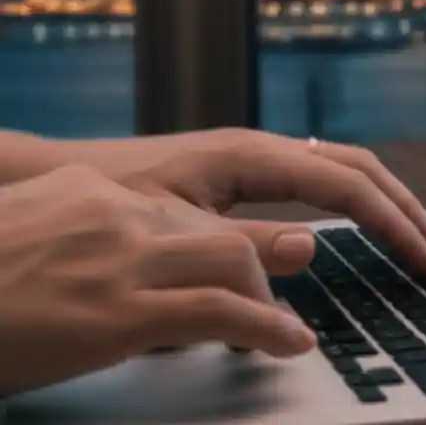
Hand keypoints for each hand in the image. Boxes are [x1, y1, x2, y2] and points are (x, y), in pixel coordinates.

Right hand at [0, 165, 316, 396]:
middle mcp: (112, 215)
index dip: (213, 247)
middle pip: (216, 232)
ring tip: (277, 330)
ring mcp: (120, 262)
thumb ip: (74, 235)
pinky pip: (221, 312)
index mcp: (86, 193)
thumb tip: (107, 262)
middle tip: (262, 305)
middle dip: (253, 271)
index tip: (234, 270)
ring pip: (233, 262)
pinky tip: (288, 343)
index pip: (178, 211)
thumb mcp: (22, 238)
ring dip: (265, 301)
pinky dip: (268, 329)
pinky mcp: (121, 314)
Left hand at [118, 137, 425, 274]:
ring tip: (419, 239)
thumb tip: (315, 246)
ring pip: (346, 169)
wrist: (63, 177)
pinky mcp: (249, 170)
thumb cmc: (108, 202)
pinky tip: (366, 223)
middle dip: (407, 209)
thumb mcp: (175, 230)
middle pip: (361, 168)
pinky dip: (358, 201)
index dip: (394, 223)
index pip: (348, 186)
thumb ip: (245, 242)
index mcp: (254, 156)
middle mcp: (265, 148)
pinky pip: (324, 178)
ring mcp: (259, 156)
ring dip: (388, 203)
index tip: (425, 259)